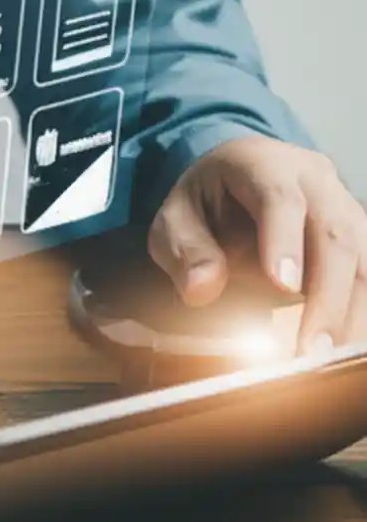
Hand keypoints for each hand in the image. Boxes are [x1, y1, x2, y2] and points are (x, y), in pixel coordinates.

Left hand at [147, 135, 366, 354]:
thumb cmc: (204, 203)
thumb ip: (185, 252)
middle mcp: (315, 178)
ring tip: (329, 358)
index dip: (284, 242)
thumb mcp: (174, 221)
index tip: (283, 287)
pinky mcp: (358, 234)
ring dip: (352, 310)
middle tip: (311, 349)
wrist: (236, 178)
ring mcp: (344, 204)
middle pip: (335, 232)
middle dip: (327, 295)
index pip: (280, 199)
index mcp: (262, 164)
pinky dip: (360, 309)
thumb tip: (202, 289)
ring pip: (365, 255)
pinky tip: (345, 346)